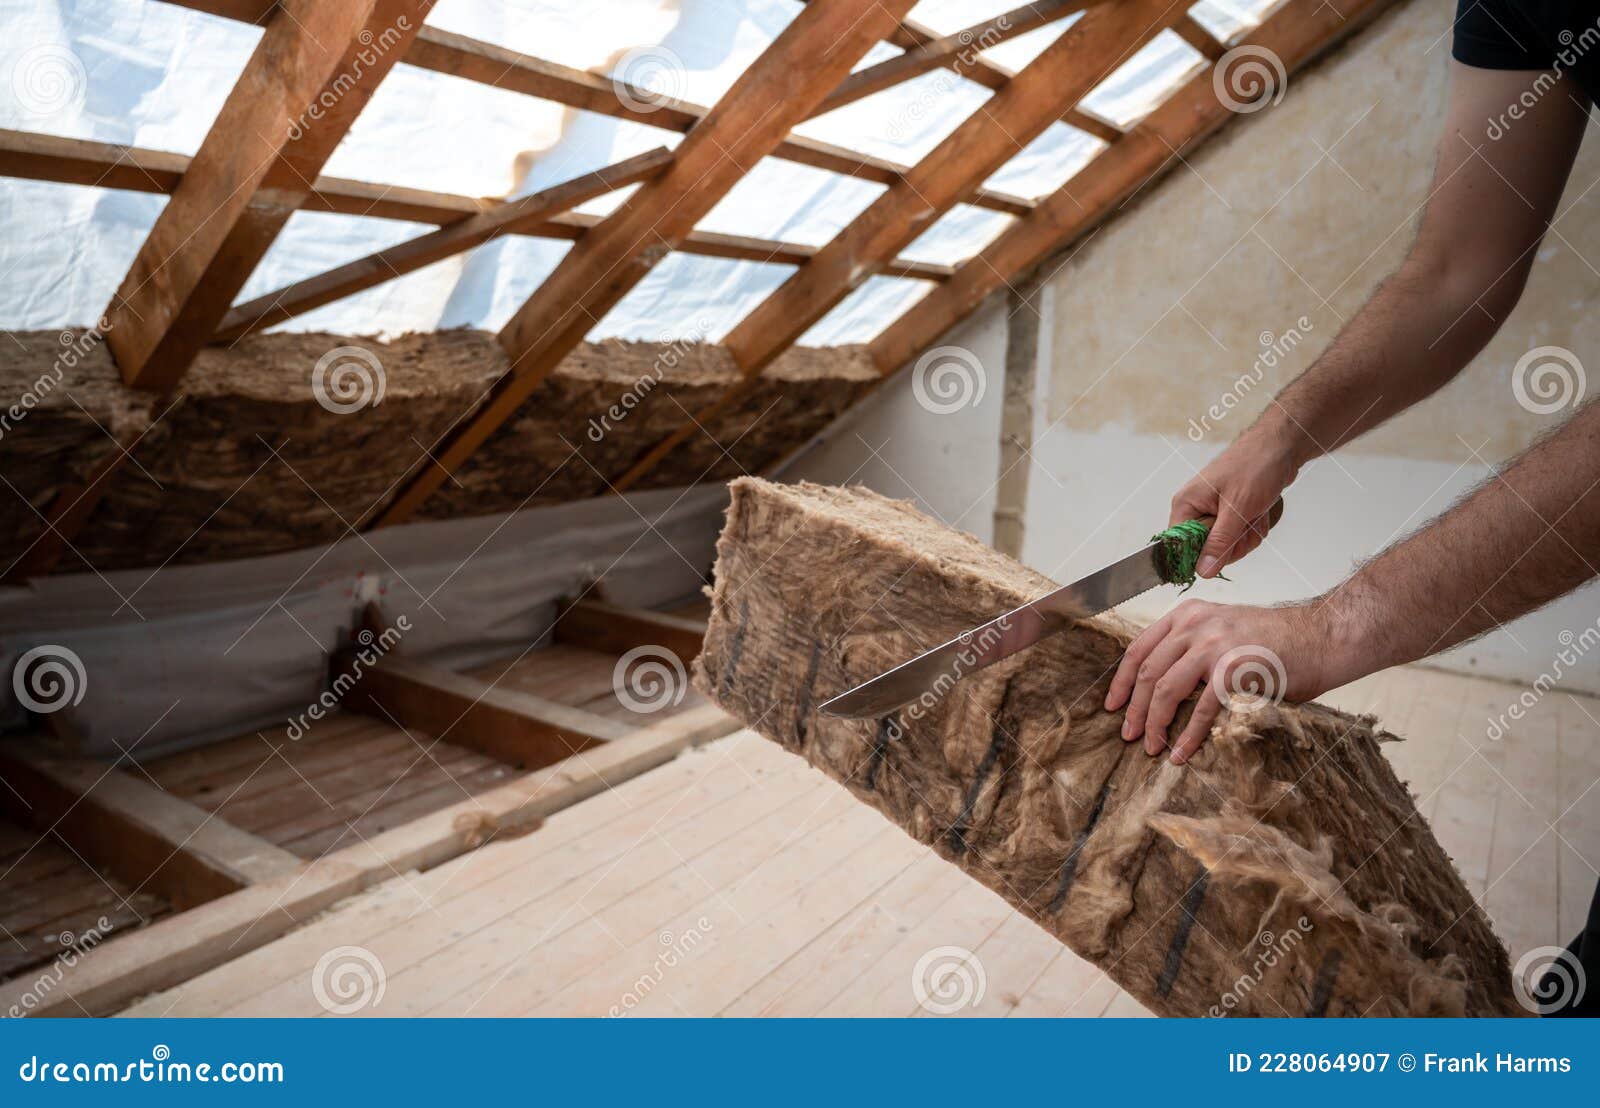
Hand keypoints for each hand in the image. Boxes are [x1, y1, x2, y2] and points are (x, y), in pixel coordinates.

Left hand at [1104, 599, 1362, 764]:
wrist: (1322, 638)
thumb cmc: (1276, 642)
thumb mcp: (1222, 632)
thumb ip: (1191, 650)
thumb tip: (1159, 690)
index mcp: (1188, 614)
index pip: (1139, 648)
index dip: (1122, 681)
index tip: (1112, 704)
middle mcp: (1196, 625)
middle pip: (1149, 671)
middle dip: (1133, 708)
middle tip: (1127, 734)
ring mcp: (1214, 645)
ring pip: (1166, 690)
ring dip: (1154, 724)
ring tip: (1151, 748)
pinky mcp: (1234, 670)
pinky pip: (1201, 709)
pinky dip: (1188, 735)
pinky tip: (1181, 753)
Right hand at [1171, 422, 1300, 577]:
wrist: (1280, 447)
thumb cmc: (1255, 467)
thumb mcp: (1237, 510)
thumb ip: (1219, 543)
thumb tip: (1202, 571)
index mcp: (1186, 504)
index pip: (1178, 546)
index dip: (1198, 556)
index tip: (1221, 553)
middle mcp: (1195, 509)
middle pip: (1205, 550)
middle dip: (1233, 543)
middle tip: (1246, 524)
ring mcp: (1213, 512)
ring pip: (1226, 545)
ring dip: (1247, 535)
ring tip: (1255, 514)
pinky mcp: (1230, 514)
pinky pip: (1238, 536)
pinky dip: (1253, 528)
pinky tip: (1260, 512)